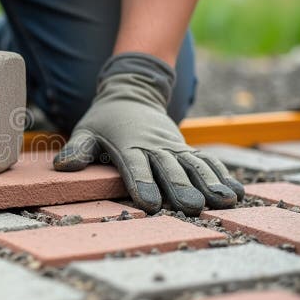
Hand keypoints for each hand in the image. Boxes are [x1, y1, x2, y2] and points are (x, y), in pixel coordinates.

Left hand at [53, 53, 242, 215]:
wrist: (133, 92)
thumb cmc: (105, 120)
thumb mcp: (86, 131)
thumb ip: (77, 149)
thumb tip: (63, 166)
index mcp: (127, 144)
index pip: (134, 166)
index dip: (142, 183)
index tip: (151, 203)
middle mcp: (154, 146)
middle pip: (169, 168)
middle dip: (180, 187)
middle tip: (192, 207)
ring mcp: (173, 147)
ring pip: (194, 164)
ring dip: (210, 182)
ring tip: (224, 202)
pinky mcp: (185, 148)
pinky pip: (207, 161)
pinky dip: (222, 175)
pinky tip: (236, 192)